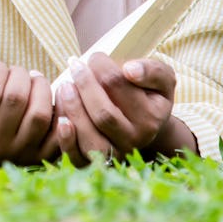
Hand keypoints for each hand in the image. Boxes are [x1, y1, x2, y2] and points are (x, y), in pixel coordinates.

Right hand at [0, 61, 58, 170]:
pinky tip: (55, 97)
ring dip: (41, 88)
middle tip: (19, 71)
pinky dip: (61, 112)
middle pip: (15, 100)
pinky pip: (58, 133)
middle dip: (20, 75)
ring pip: (38, 114)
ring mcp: (21, 153)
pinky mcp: (42, 157)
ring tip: (35, 79)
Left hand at [54, 53, 185, 166]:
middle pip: (103, 113)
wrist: (146, 124)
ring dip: (72, 109)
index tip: (94, 57)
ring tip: (64, 86)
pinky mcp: (96, 164)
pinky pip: (78, 158)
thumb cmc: (148, 93)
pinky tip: (61, 120)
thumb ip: (152, 70)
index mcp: (151, 118)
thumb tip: (130, 70)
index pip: (117, 84)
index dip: (100, 65)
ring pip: (90, 138)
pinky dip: (66, 140)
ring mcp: (115, 155)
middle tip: (74, 65)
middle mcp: (135, 140)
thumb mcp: (161, 79)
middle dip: (83, 85)